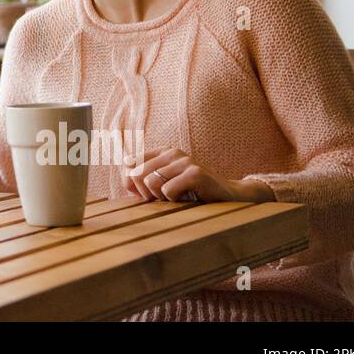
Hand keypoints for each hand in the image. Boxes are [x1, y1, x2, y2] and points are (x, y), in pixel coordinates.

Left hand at [124, 148, 274, 202]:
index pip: (128, 163)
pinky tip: (188, 198)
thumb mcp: (164, 187)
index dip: (132, 184)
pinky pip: (167, 191)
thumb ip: (142, 182)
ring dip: (162, 197)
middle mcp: (172, 152)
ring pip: (151, 182)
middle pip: (136, 173)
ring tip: (178, 197)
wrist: (227, 197)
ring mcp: (184, 161)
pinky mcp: (195, 173)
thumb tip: (125, 180)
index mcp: (162, 152)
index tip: (148, 193)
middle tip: (165, 198)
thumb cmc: (192, 195)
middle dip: (146, 193)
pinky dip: (174, 200)